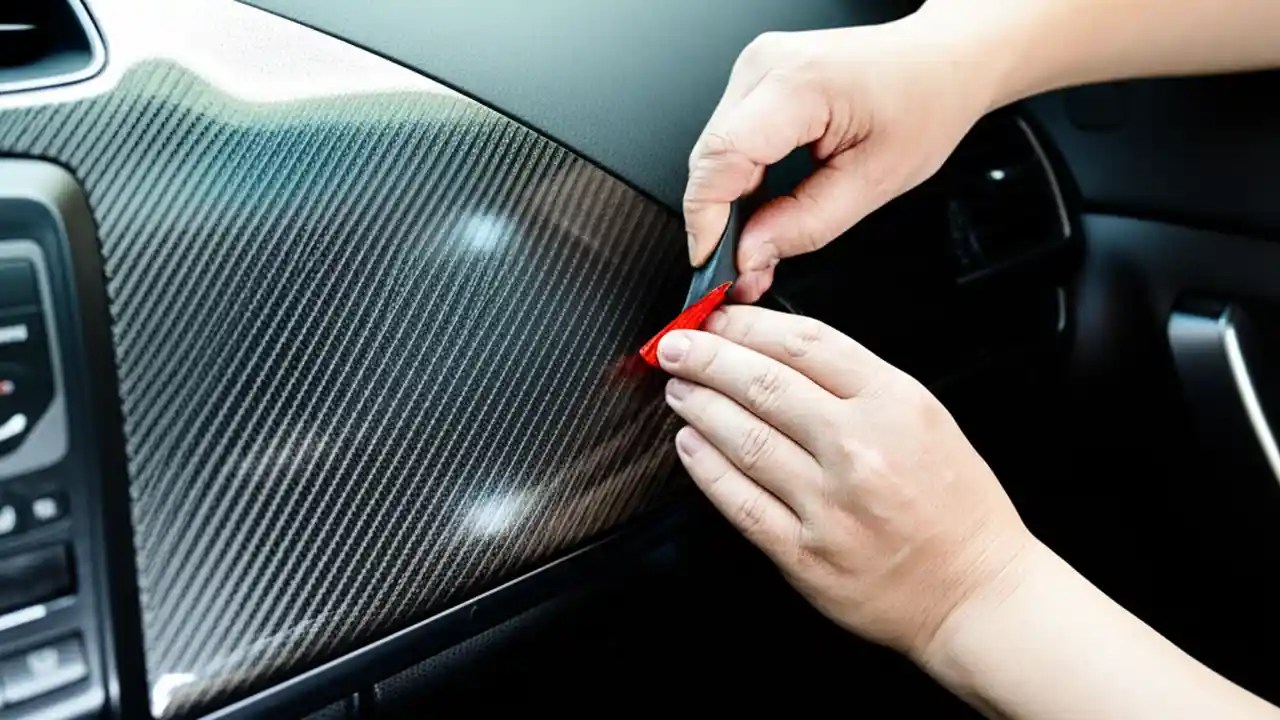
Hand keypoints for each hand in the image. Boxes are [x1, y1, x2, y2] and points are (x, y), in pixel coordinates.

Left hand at [656, 305, 1031, 656]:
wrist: (978, 591)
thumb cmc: (954, 504)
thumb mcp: (924, 416)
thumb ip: (856, 383)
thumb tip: (775, 350)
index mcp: (895, 403)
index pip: (804, 344)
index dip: (747, 325)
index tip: (715, 317)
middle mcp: (861, 449)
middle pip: (764, 385)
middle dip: (708, 358)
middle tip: (676, 346)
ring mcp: (830, 505)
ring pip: (745, 440)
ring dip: (700, 407)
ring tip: (679, 389)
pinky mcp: (806, 555)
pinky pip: (741, 503)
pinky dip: (707, 469)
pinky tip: (690, 446)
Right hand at [684, 15, 1000, 300]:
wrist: (942, 60)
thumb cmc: (925, 101)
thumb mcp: (875, 180)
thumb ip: (806, 224)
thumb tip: (751, 255)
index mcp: (798, 84)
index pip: (721, 158)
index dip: (705, 219)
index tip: (710, 263)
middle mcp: (766, 66)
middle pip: (710, 158)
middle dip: (718, 221)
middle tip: (745, 269)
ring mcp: (757, 68)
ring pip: (714, 152)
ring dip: (727, 202)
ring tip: (758, 243)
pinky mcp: (758, 79)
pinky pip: (730, 138)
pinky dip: (739, 179)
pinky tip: (759, 207)